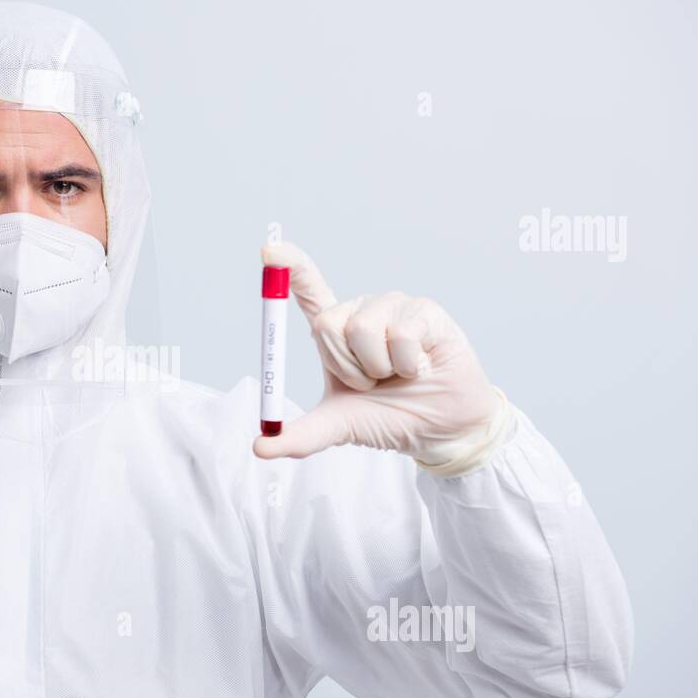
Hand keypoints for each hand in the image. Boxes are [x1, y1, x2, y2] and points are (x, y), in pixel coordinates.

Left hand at [252, 242, 509, 467]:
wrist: (438, 428)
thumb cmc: (389, 417)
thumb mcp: (338, 428)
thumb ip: (299, 436)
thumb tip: (260, 448)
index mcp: (336, 330)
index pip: (308, 291)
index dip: (290, 269)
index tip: (270, 250)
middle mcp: (361, 311)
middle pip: (328, 324)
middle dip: (346, 367)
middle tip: (372, 382)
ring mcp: (393, 306)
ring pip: (363, 330)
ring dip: (378, 368)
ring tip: (398, 374)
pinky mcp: (425, 310)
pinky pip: (400, 334)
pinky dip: (408, 364)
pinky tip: (420, 366)